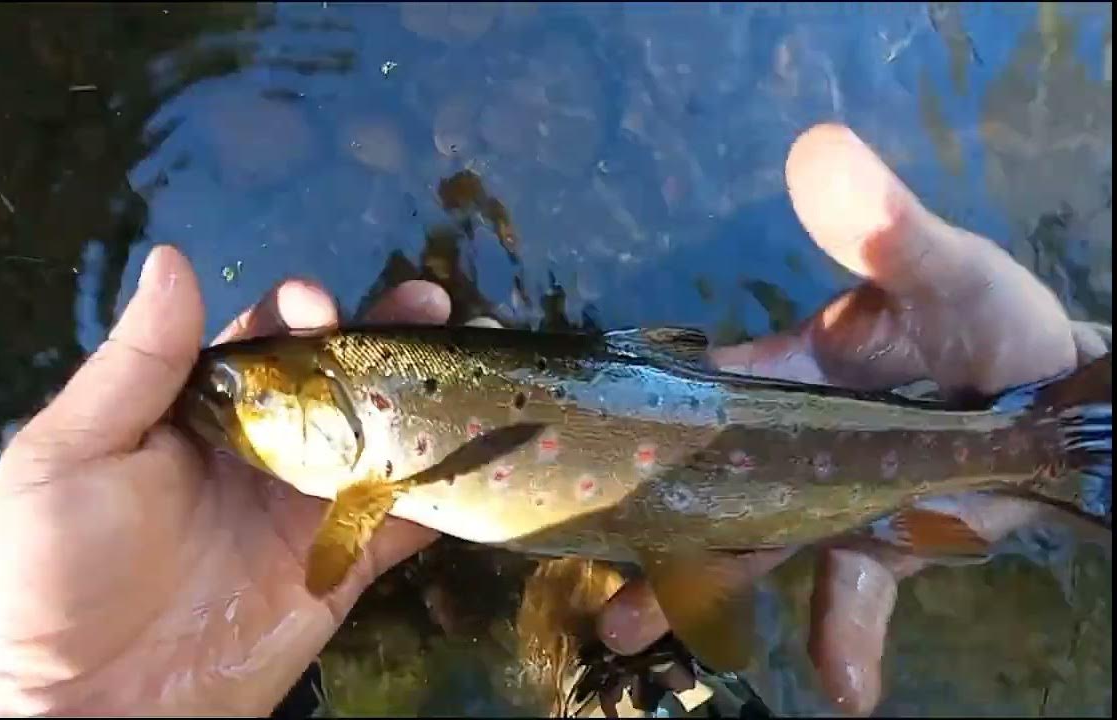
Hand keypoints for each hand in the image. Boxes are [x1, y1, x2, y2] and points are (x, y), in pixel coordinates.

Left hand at [0, 247, 450, 715]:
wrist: (75, 712)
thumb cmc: (47, 574)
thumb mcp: (68, 455)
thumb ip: (136, 364)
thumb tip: (175, 259)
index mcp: (190, 415)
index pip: (258, 343)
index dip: (295, 313)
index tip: (320, 307)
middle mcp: (256, 454)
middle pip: (332, 381)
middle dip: (379, 336)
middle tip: (429, 302)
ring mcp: (301, 513)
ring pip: (378, 438)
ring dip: (424, 395)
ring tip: (472, 351)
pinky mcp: (336, 571)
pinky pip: (400, 523)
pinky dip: (445, 489)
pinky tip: (486, 447)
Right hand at [596, 124, 1109, 715]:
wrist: (1052, 398)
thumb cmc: (984, 320)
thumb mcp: (939, 269)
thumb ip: (881, 227)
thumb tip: (816, 148)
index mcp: (779, 378)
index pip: (691, 397)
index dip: (630, 420)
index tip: (566, 447)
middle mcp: (782, 447)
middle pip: (696, 491)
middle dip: (644, 531)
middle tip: (586, 573)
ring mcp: (826, 502)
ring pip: (750, 550)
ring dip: (702, 593)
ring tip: (646, 636)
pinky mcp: (880, 547)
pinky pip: (854, 598)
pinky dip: (844, 640)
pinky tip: (842, 689)